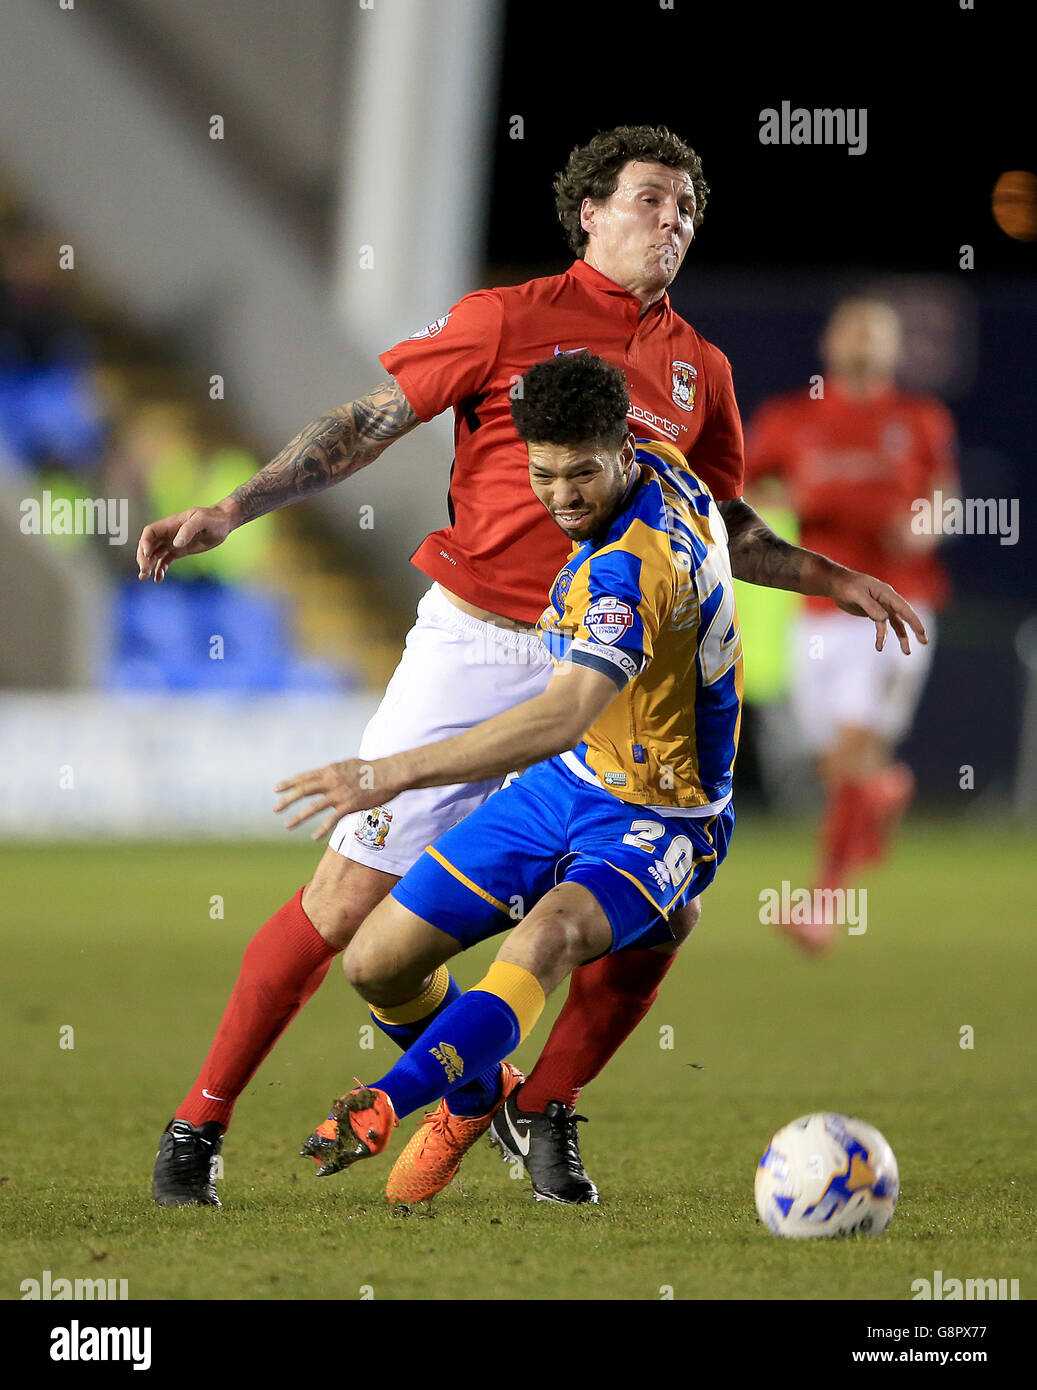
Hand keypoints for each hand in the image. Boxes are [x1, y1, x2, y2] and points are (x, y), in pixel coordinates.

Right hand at [136, 499, 239, 580]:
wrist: (223, 523)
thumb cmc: (213, 518)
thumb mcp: (202, 520)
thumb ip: (188, 530)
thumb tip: (175, 543)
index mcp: (170, 524)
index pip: (149, 532)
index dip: (145, 543)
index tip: (148, 555)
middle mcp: (168, 534)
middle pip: (148, 545)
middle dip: (143, 558)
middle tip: (144, 572)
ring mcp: (173, 543)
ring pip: (154, 555)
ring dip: (148, 565)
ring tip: (144, 577)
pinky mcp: (180, 552)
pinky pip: (165, 561)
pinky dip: (160, 569)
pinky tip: (158, 579)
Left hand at [274, 758, 392, 839]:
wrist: (390, 773)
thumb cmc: (372, 769)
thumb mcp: (348, 765)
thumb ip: (335, 772)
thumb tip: (327, 776)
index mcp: (330, 770)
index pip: (304, 777)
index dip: (289, 783)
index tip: (276, 789)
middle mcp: (331, 781)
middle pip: (303, 791)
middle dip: (287, 800)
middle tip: (275, 809)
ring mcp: (340, 794)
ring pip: (313, 807)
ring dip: (298, 817)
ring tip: (287, 825)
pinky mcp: (349, 805)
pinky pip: (331, 819)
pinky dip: (321, 829)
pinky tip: (313, 837)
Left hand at [829, 570, 926, 653]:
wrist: (836, 584)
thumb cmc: (846, 586)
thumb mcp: (856, 595)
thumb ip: (870, 606)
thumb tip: (884, 618)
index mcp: (886, 593)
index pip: (904, 608)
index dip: (914, 621)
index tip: (922, 632)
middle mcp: (887, 599)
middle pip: (905, 616)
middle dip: (915, 629)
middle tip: (925, 642)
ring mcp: (882, 606)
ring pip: (896, 623)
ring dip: (902, 637)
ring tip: (907, 652)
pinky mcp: (875, 612)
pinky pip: (883, 626)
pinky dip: (882, 637)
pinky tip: (879, 647)